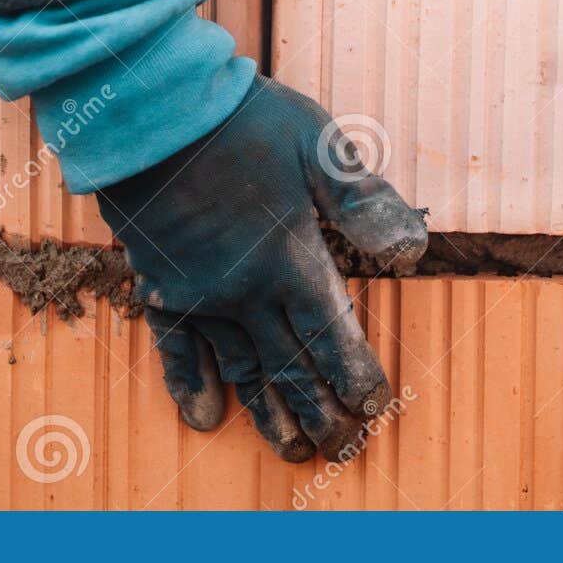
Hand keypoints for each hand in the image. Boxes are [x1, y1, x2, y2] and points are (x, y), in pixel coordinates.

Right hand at [96, 76, 426, 462]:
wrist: (149, 111)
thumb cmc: (242, 121)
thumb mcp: (316, 146)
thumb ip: (362, 202)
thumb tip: (412, 249)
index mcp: (290, 258)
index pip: (332, 334)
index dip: (354, 376)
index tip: (373, 412)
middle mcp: (246, 291)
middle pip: (290, 365)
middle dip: (319, 410)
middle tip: (340, 451)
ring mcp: (200, 294)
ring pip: (241, 368)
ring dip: (267, 413)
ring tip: (290, 452)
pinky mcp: (161, 286)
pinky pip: (175, 349)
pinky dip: (189, 384)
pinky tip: (203, 418)